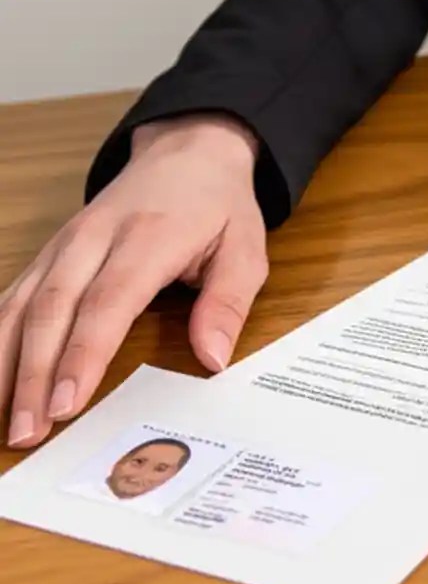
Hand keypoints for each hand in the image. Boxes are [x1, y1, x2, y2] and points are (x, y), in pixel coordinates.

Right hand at [0, 113, 266, 447]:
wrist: (188, 151)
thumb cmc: (219, 206)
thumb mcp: (247, 248)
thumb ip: (228, 302)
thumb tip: (212, 357)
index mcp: (147, 238)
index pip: (107, 302)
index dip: (83, 355)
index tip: (67, 403)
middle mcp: (94, 239)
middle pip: (53, 310)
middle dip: (35, 375)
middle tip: (28, 432)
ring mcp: (64, 244)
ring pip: (23, 305)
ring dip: (7, 364)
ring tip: (6, 420)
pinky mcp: (50, 252)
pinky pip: (15, 296)